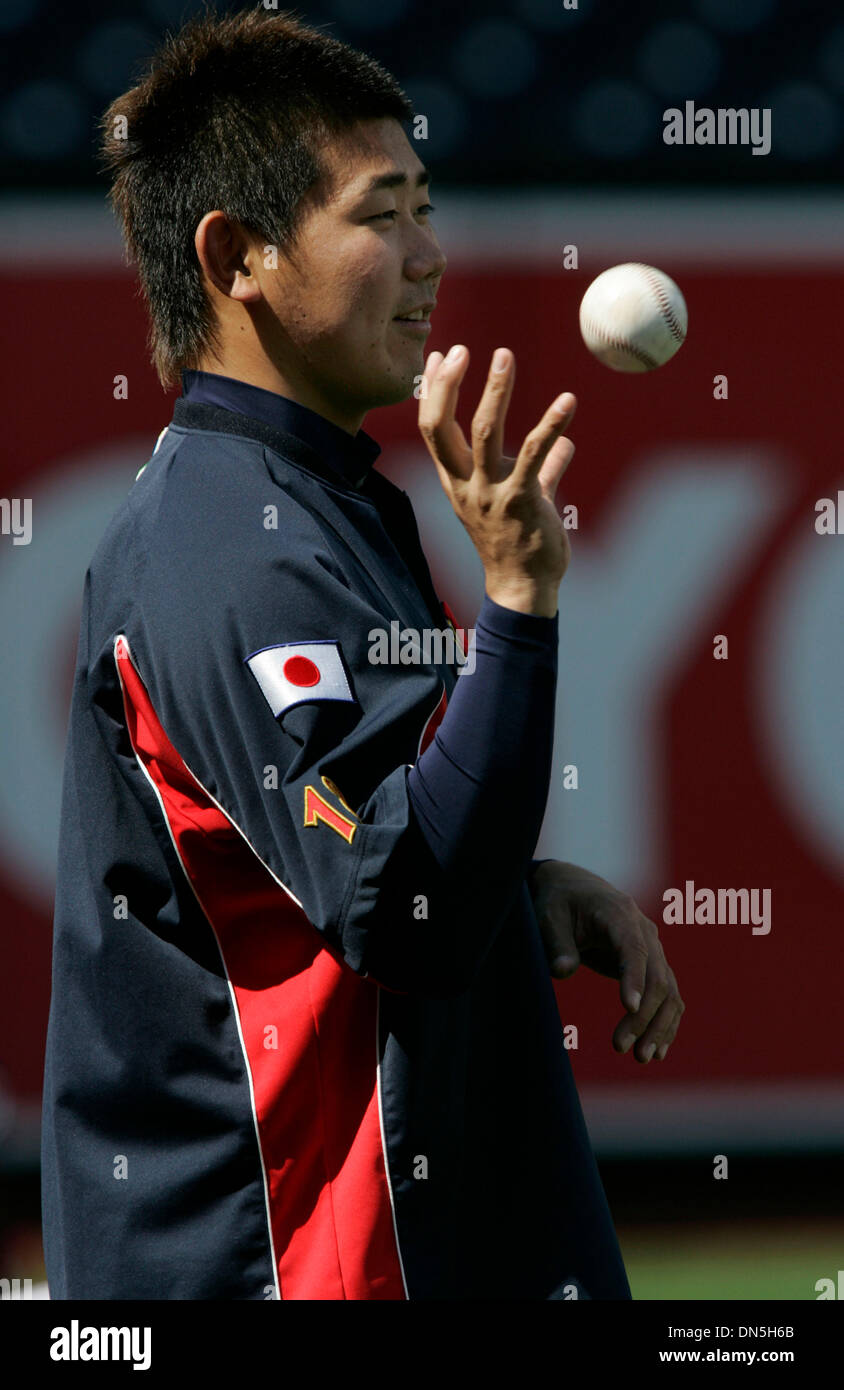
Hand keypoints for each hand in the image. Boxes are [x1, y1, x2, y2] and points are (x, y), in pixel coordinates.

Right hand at [418, 346, 576, 615]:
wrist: (524, 587)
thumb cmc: (520, 544)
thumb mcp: (522, 500)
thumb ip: (542, 469)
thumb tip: (565, 447)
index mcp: (456, 481)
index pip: (432, 428)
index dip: (434, 391)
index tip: (441, 355)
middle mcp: (465, 485)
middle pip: (441, 427)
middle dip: (448, 385)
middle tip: (463, 349)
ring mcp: (490, 494)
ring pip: (484, 432)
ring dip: (494, 391)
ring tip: (504, 356)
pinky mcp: (522, 501)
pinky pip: (535, 455)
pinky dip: (552, 424)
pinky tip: (567, 401)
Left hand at [527, 860, 684, 1063]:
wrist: (574, 888)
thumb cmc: (559, 902)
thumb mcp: (549, 917)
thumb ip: (557, 944)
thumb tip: (562, 972)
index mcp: (619, 914)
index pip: (634, 949)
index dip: (634, 979)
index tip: (629, 1009)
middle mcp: (644, 931)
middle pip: (657, 977)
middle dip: (644, 1016)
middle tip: (621, 1047)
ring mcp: (653, 948)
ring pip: (669, 991)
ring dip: (659, 1026)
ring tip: (641, 1058)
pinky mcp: (651, 964)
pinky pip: (668, 995)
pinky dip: (666, 1021)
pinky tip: (657, 1050)